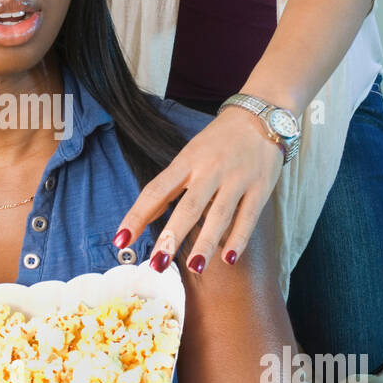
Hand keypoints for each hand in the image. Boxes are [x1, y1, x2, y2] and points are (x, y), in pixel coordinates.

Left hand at [115, 107, 283, 271]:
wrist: (261, 115)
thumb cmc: (218, 141)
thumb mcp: (189, 155)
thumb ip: (170, 186)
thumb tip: (144, 217)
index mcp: (186, 161)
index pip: (156, 191)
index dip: (137, 216)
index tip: (121, 240)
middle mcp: (210, 170)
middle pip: (189, 207)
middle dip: (172, 236)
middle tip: (157, 263)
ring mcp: (237, 179)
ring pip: (219, 215)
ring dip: (206, 243)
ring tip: (194, 267)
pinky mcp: (261, 187)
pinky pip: (248, 217)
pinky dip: (239, 239)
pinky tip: (228, 258)